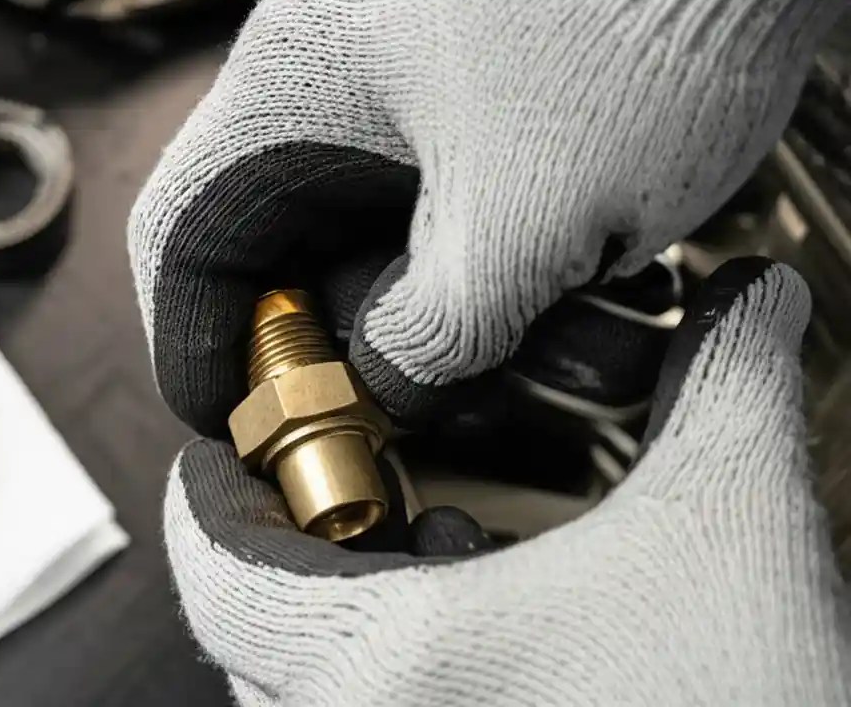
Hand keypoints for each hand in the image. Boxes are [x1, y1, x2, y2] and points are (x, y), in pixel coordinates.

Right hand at [128, 0, 848, 432]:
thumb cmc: (641, 9)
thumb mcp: (518, 226)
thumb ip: (430, 339)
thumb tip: (393, 389)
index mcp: (297, 89)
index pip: (189, 235)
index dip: (195, 344)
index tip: (230, 422)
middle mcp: (343, 83)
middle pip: (305, 255)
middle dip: (377, 352)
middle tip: (438, 409)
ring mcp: (423, 85)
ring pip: (408, 244)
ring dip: (489, 322)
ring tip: (596, 349)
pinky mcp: (500, 95)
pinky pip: (481, 210)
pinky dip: (536, 271)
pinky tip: (620, 295)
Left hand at [164, 260, 849, 704]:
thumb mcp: (731, 527)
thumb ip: (726, 382)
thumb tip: (754, 295)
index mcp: (381, 663)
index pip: (213, 571)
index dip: (208, 490)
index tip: (232, 439)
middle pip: (245, 627)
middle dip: (288, 537)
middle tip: (340, 472)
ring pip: (294, 687)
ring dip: (336, 603)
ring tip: (425, 541)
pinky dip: (382, 665)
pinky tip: (478, 628)